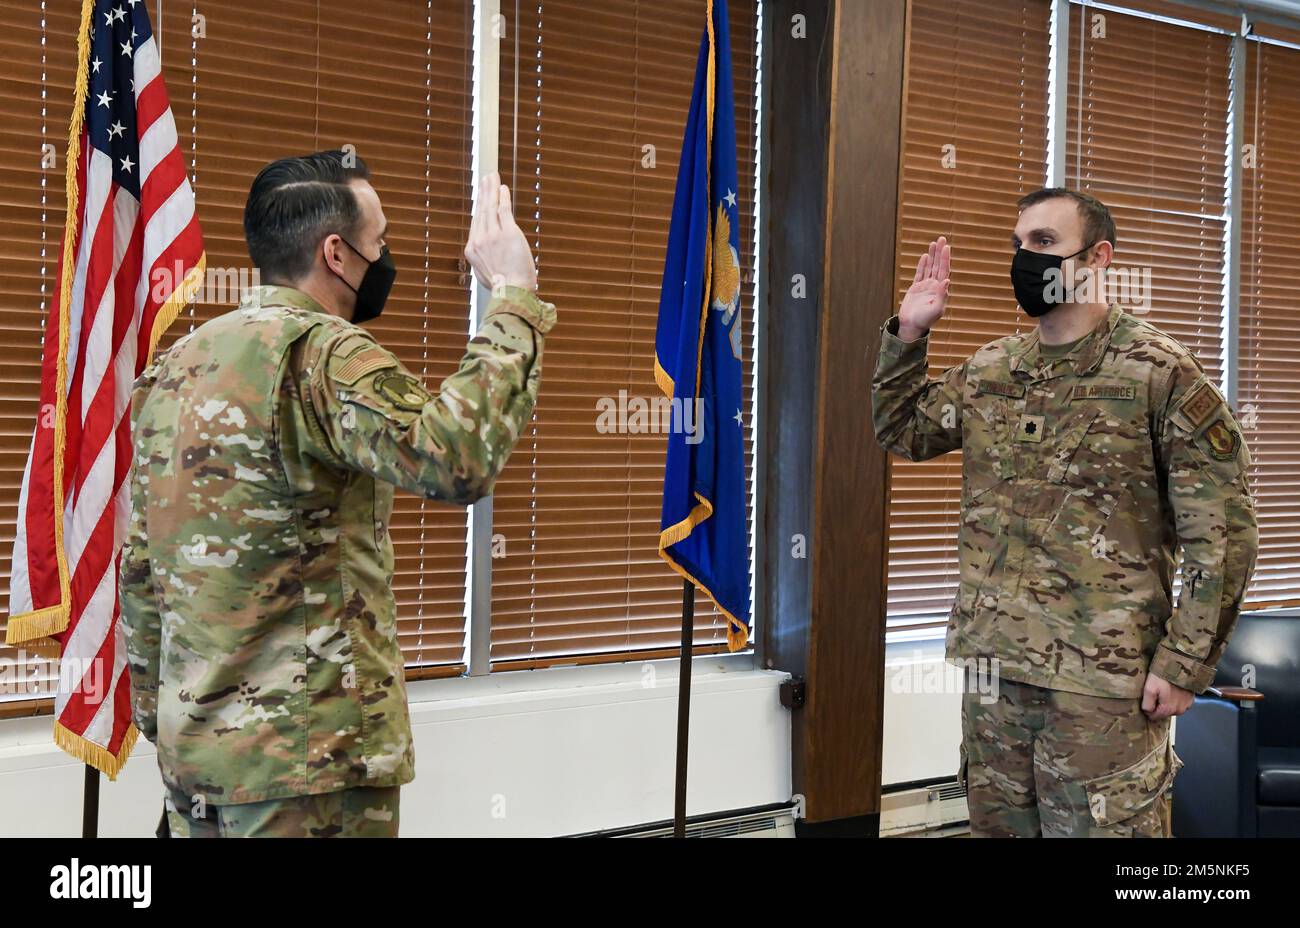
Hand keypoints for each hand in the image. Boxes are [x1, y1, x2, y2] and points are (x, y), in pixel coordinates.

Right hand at [464, 171, 536, 293]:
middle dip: (483, 192)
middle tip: (485, 178)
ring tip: (492, 176)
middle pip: (481, 211)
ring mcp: (493, 235)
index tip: (481, 197)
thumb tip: (488, 256)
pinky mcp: (508, 233)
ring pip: (490, 207)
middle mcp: (480, 240)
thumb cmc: (504, 288)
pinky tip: (503, 188)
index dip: (479, 207)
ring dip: (491, 189)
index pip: (476, 223)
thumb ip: (485, 261)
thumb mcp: (486, 275)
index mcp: (472, 250)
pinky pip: (503, 210)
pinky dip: (503, 197)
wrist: (513, 293)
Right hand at [898, 236, 950, 340]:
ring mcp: (925, 287)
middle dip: (940, 252)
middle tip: (942, 239)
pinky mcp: (915, 289)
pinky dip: (922, 264)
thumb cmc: (925, 321)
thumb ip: (942, 295)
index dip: (945, 259)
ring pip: (930, 267)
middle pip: (938, 266)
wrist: (911, 327)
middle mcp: (934, 286)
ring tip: (934, 243)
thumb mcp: (936, 309)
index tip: (946, 247)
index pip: (944, 271)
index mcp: (940, 290)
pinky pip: (920, 273)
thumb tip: (947, 280)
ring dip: (933, 255)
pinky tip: (925, 256)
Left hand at [1141, 673, 1194, 719]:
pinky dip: (1175, 698)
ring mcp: (1186, 705)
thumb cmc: (1163, 675)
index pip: (1154, 717)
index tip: (1147, 698)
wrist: (1180, 664)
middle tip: (1156, 691)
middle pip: (1163, 713)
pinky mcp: (1191, 699)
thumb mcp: (1149, 689)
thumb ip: (1147, 704)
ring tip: (1164, 689)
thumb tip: (1148, 712)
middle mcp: (1179, 710)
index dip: (1148, 708)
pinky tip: (1172, 689)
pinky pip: (1180, 703)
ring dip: (1167, 702)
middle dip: (1158, 705)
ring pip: (1172, 708)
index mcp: (1168, 710)